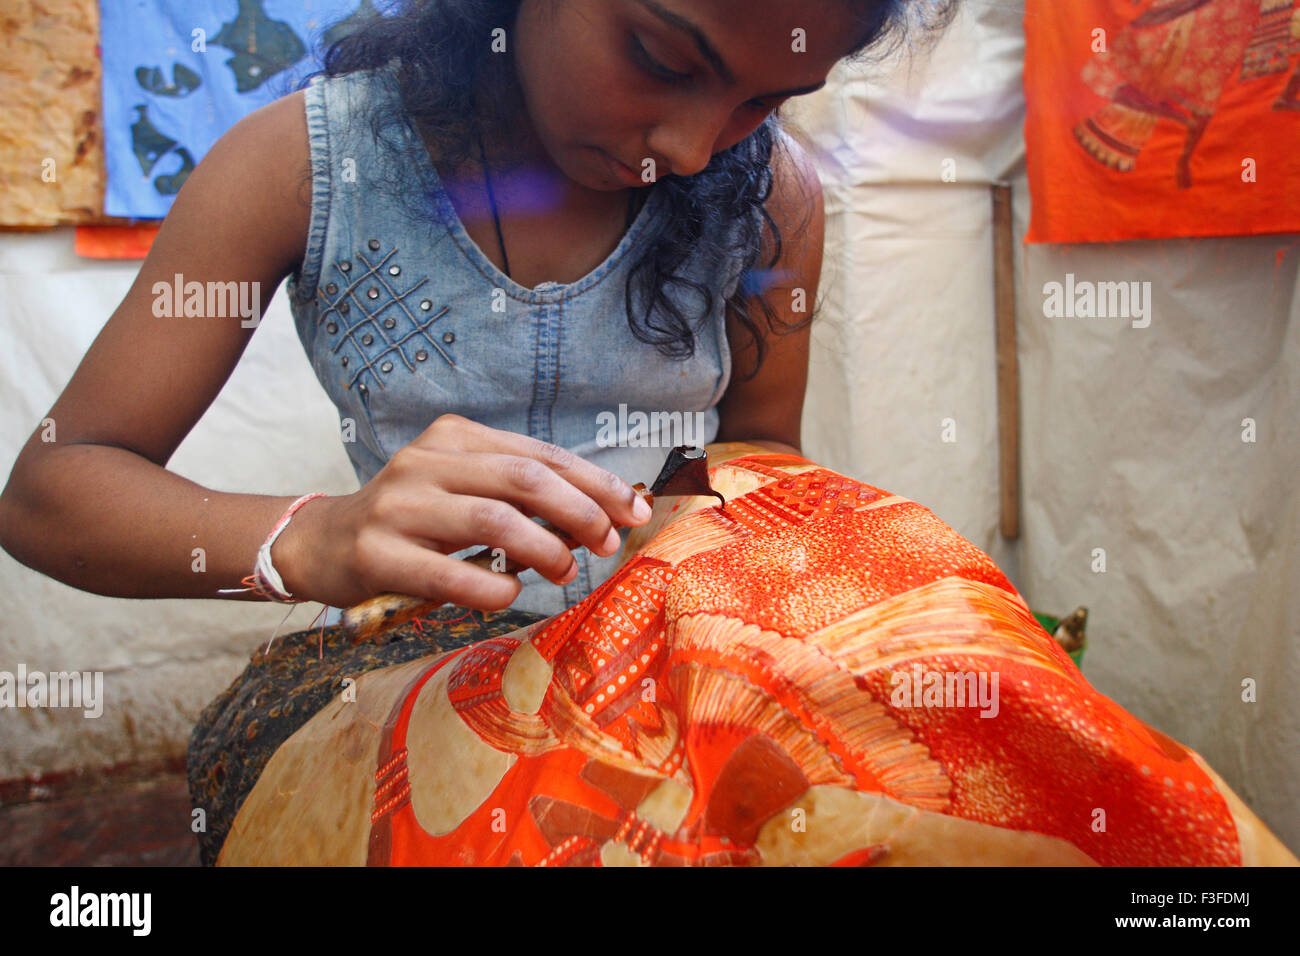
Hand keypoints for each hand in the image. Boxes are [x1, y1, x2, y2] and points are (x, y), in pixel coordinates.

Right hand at [275, 414, 652, 609]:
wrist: (322, 543)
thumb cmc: (412, 520)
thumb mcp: (462, 489)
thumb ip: (518, 496)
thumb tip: (599, 518)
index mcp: (455, 437)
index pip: (540, 455)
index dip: (595, 483)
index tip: (633, 510)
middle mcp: (426, 460)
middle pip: (524, 479)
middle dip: (580, 512)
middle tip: (608, 544)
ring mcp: (398, 505)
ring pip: (492, 519)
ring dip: (543, 549)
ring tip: (566, 571)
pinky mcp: (376, 552)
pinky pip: (447, 572)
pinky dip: (490, 587)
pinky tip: (510, 596)